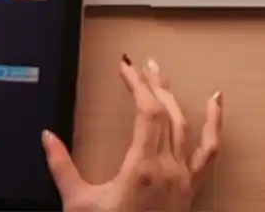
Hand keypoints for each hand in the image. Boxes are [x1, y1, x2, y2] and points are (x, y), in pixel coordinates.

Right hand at [43, 57, 222, 211]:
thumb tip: (48, 138)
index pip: (146, 111)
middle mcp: (169, 170)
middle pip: (165, 113)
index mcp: (142, 168)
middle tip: (141, 65)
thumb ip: (61, 167)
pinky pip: (210, 152)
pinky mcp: (191, 190)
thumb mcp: (79, 204)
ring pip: (185, 127)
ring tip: (164, 76)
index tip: (125, 68)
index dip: (136, 84)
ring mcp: (184, 180)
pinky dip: (215, 125)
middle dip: (152, 85)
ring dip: (173, 98)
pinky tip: (217, 103)